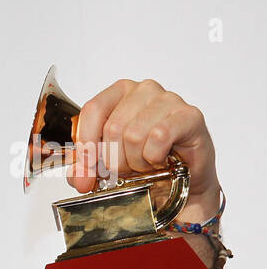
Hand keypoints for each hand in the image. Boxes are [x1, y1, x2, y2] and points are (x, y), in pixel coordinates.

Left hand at [69, 79, 218, 214]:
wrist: (185, 176)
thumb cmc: (146, 161)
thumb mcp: (108, 162)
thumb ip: (86, 167)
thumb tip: (79, 178)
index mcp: (118, 93)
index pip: (91, 111)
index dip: (86, 145)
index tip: (87, 172)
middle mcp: (143, 90)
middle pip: (112, 127)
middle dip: (114, 160)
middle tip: (126, 169)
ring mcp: (168, 99)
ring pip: (134, 134)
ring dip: (136, 161)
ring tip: (146, 164)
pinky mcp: (188, 115)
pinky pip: (159, 137)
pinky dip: (154, 156)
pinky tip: (161, 159)